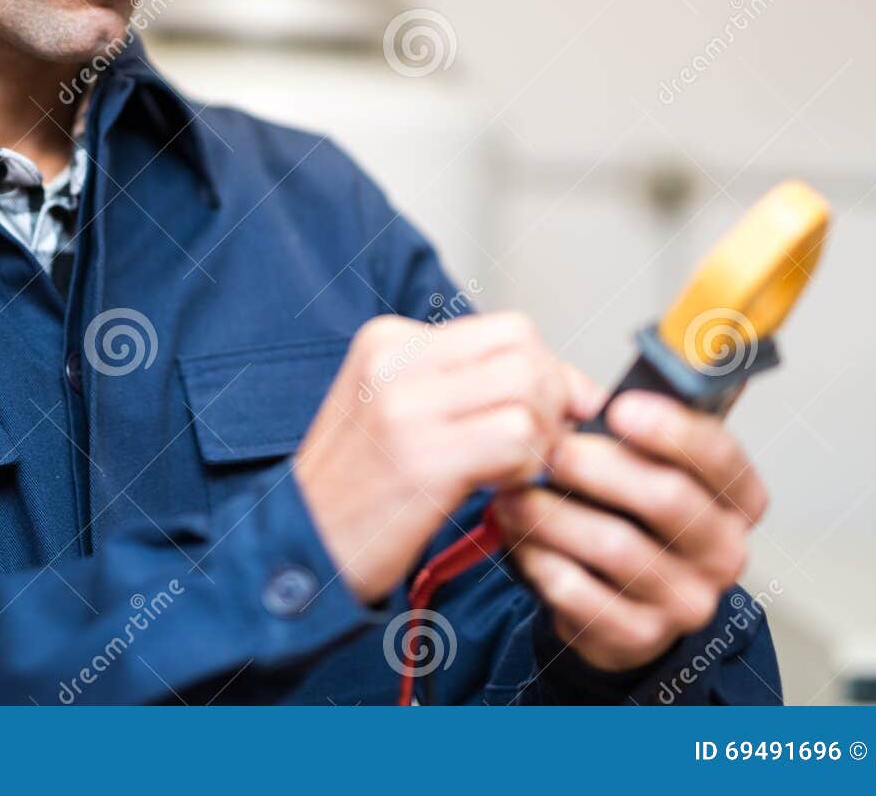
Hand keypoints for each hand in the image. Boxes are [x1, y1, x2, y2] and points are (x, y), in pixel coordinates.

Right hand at [294, 313, 589, 603]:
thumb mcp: (400, 411)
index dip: (548, 373)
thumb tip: (572, 384)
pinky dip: (525, 469)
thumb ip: (470, 385)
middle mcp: (394, 361)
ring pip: (528, 390)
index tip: (551, 415)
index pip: (508, 329)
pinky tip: (496, 489)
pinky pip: (517, 440)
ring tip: (511, 470)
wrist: (302, 546)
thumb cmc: (360, 486)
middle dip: (553, 400)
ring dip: (541, 438)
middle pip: (525, 350)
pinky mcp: (423, 458)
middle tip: (537, 446)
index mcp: (388, 340)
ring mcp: (405, 407)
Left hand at [492, 390, 768, 671]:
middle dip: (598, 466)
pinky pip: (580, 592)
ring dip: (554, 513)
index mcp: (737, 498)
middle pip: (668, 498)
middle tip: (550, 450)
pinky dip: (540, 559)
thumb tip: (578, 391)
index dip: (672, 428)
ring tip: (514, 493)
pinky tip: (520, 537)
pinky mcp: (639, 636)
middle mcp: (724, 550)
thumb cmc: (627, 516)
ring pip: (616, 546)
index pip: (719, 456)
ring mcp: (687, 600)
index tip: (619, 408)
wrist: (617, 604)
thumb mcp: (641, 466)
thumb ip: (625, 428)